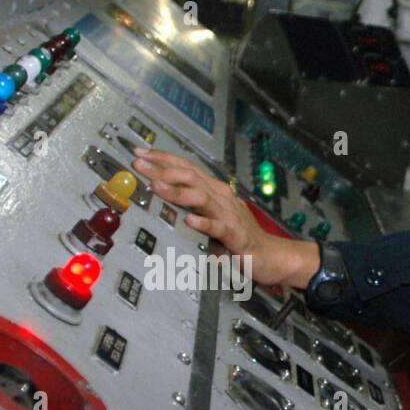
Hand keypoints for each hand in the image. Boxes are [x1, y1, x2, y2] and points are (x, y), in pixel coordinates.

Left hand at [132, 148, 317, 287]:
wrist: (271, 256)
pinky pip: (218, 227)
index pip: (187, 167)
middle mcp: (222, 198)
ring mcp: (229, 215)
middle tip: (138, 164)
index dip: (163, 158)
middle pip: (190, 176)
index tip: (140, 152)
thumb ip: (193, 204)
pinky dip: (204, 222)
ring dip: (177, 191)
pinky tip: (190, 220)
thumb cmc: (240, 237)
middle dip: (162, 169)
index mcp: (216, 191)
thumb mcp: (214, 214)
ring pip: (201, 197)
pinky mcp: (236, 236)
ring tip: (156, 186)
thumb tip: (163, 194)